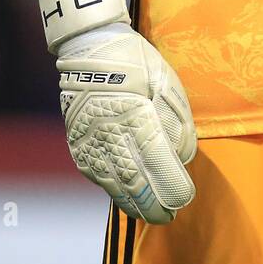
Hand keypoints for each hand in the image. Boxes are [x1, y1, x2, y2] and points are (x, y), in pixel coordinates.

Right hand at [56, 21, 197, 222]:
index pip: (158, 163)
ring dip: (132, 204)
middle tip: (169, 217)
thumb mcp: (166, 81)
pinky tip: (125, 198)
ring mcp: (90, 141)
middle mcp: (110, 133)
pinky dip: (112, 190)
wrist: (89, 46)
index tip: (185, 198)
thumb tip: (183, 157)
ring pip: (112, 184)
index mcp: (137, 115)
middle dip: (153, 205)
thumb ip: (177, 121)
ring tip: (150, 216)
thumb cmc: (136, 62)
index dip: (172, 186)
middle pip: (134, 182)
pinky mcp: (77, 143)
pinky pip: (96, 175)